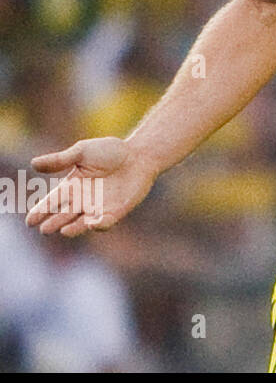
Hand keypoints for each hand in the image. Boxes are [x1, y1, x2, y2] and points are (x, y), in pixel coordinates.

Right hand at [25, 136, 157, 236]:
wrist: (139, 155)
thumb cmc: (110, 151)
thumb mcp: (82, 152)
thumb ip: (60, 159)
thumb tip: (33, 164)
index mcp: (71, 186)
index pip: (52, 202)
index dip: (40, 212)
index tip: (29, 221)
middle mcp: (82, 200)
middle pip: (64, 215)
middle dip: (54, 223)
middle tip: (45, 229)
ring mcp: (99, 207)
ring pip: (81, 223)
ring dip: (73, 228)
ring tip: (63, 231)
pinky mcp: (116, 211)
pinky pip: (105, 222)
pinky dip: (99, 224)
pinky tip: (92, 223)